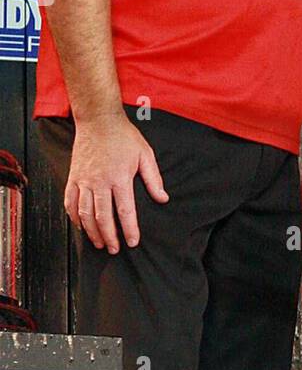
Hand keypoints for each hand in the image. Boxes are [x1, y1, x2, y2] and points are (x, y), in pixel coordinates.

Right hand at [64, 111, 168, 253]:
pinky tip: (81, 226)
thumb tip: (162, 198)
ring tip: (99, 243)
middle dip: (109, 236)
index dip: (129, 229)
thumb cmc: (123, 137)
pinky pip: (70, 202)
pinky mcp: (73, 177)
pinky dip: (74, 217)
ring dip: (91, 231)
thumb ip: (154, 179)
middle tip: (114, 249)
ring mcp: (84, 180)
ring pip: (84, 213)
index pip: (125, 211)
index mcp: (119, 178)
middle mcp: (99, 182)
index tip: (133, 242)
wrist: (98, 120)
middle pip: (102, 217)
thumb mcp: (145, 154)